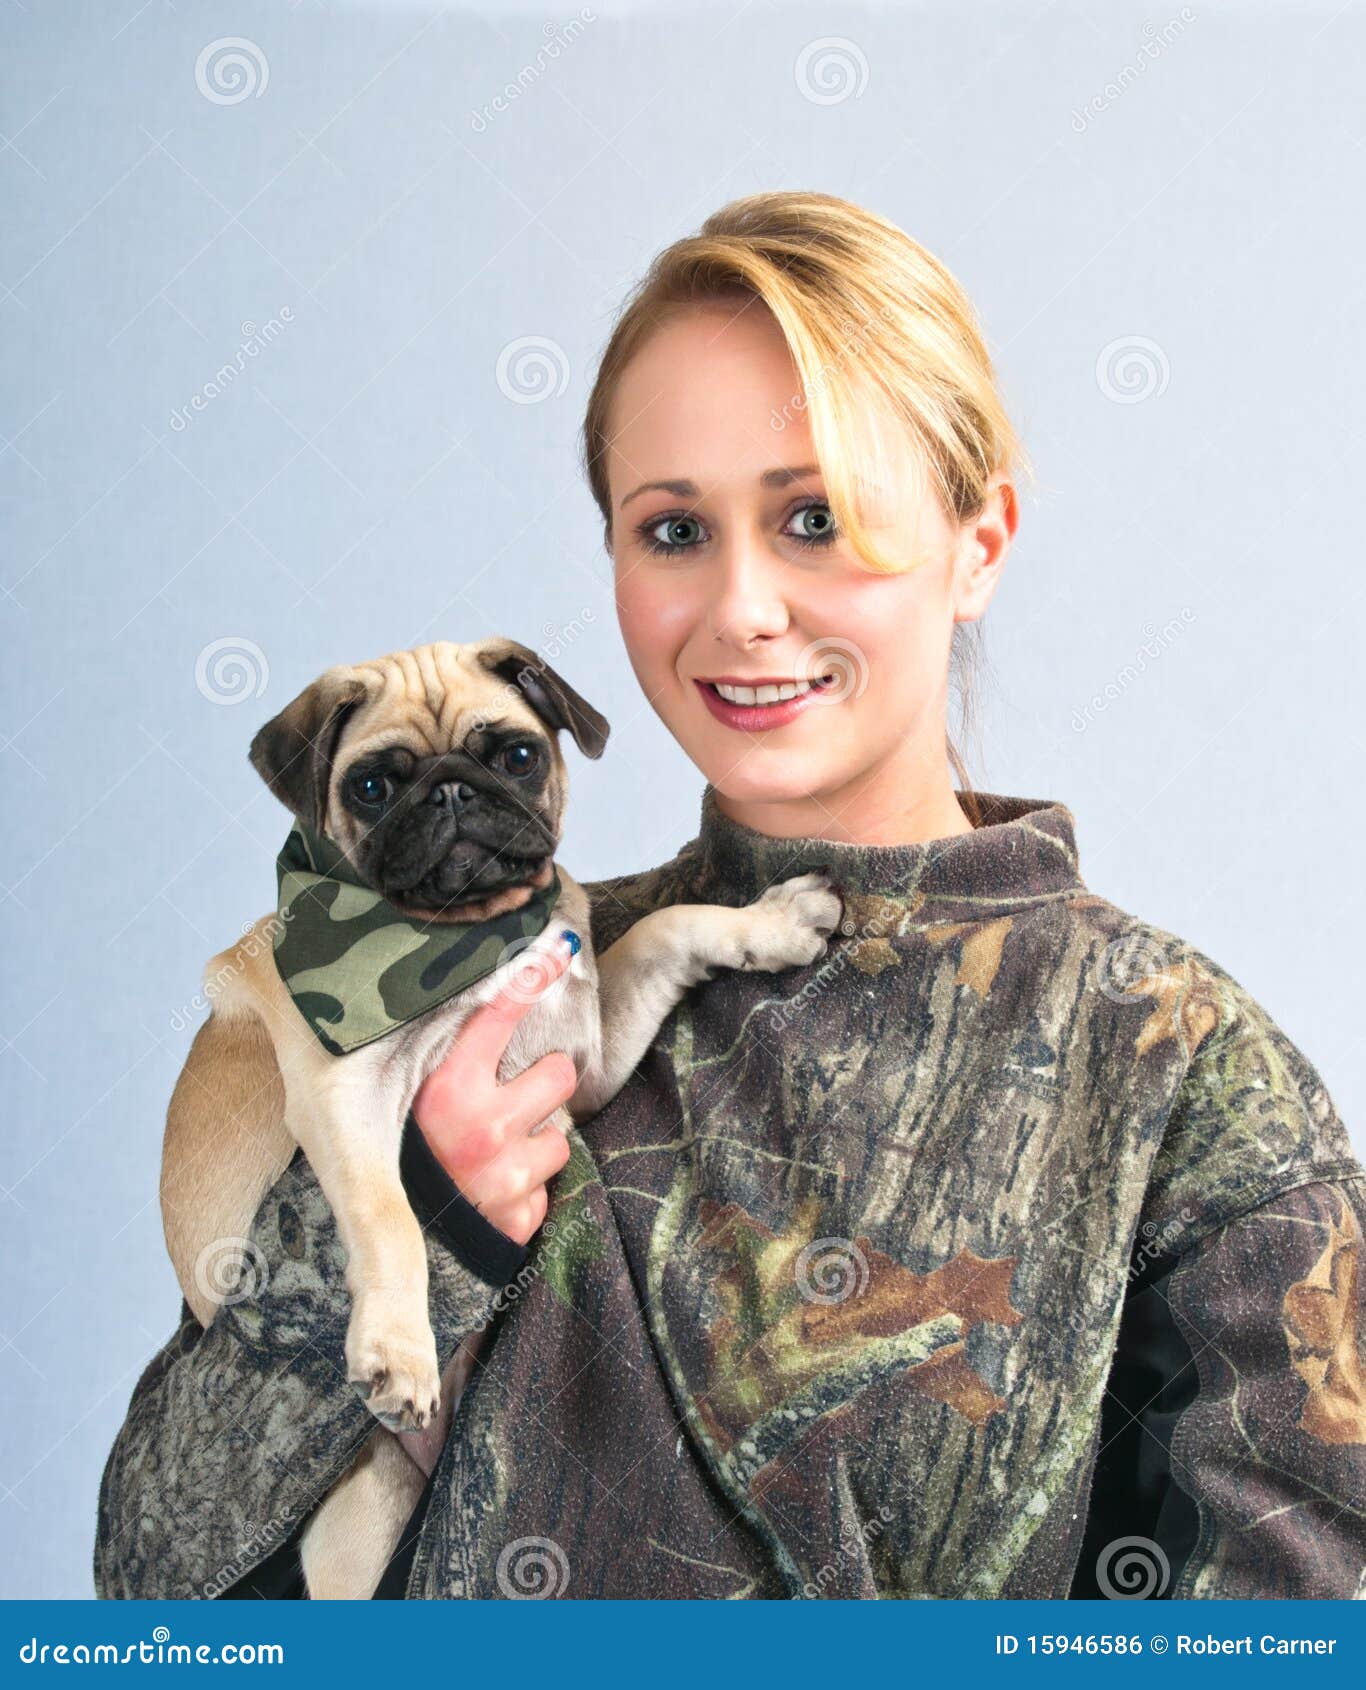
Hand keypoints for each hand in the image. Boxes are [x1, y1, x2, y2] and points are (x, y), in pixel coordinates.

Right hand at [411, 933, 578, 1243]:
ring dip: (537, 1145)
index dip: (531, 977)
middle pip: (560, 1074)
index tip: (560, 949)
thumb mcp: (397, 1100)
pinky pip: (550, 1189)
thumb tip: (472, 996)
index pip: (498, 1015)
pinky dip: (529, 1192)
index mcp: (444, 1091)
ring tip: (497, 1155)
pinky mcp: (520, 1218)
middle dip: (544, 1087)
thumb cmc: (398, 1158)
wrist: (393, 1245)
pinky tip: (495, 1192)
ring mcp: (504, 1176)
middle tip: (512, 1101)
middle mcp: (478, 1129)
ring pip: (562, 1138)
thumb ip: (433, 1058)